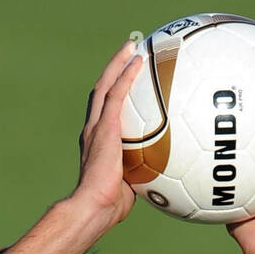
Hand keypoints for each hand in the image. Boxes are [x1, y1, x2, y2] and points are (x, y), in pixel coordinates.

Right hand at [69, 40, 143, 231]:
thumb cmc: (111, 206)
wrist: (95, 206)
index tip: (125, 82)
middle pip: (101, 91)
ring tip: (131, 46)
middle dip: (114, 70)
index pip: (104, 113)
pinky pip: (116, 94)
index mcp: (96, 143)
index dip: (113, 95)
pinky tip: (137, 61)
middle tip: (128, 53)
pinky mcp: (104, 127)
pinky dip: (125, 75)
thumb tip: (161, 180)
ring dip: (118, 64)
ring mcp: (96, 126)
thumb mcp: (130, 188)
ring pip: (105, 85)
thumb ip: (142, 176)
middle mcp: (92, 130)